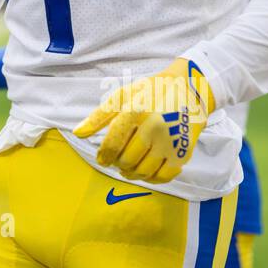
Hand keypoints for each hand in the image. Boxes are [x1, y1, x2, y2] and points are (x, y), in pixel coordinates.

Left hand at [73, 58, 213, 183]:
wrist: (189, 88)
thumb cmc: (151, 91)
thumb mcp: (123, 95)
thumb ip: (99, 115)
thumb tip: (78, 133)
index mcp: (135, 110)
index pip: (113, 144)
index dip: (104, 156)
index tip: (103, 159)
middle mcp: (153, 126)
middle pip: (127, 160)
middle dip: (118, 164)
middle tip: (118, 160)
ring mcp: (170, 141)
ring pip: (143, 171)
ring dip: (131, 173)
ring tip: (128, 167)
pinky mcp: (183, 152)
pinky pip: (163, 176)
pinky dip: (151, 179)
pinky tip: (146, 171)